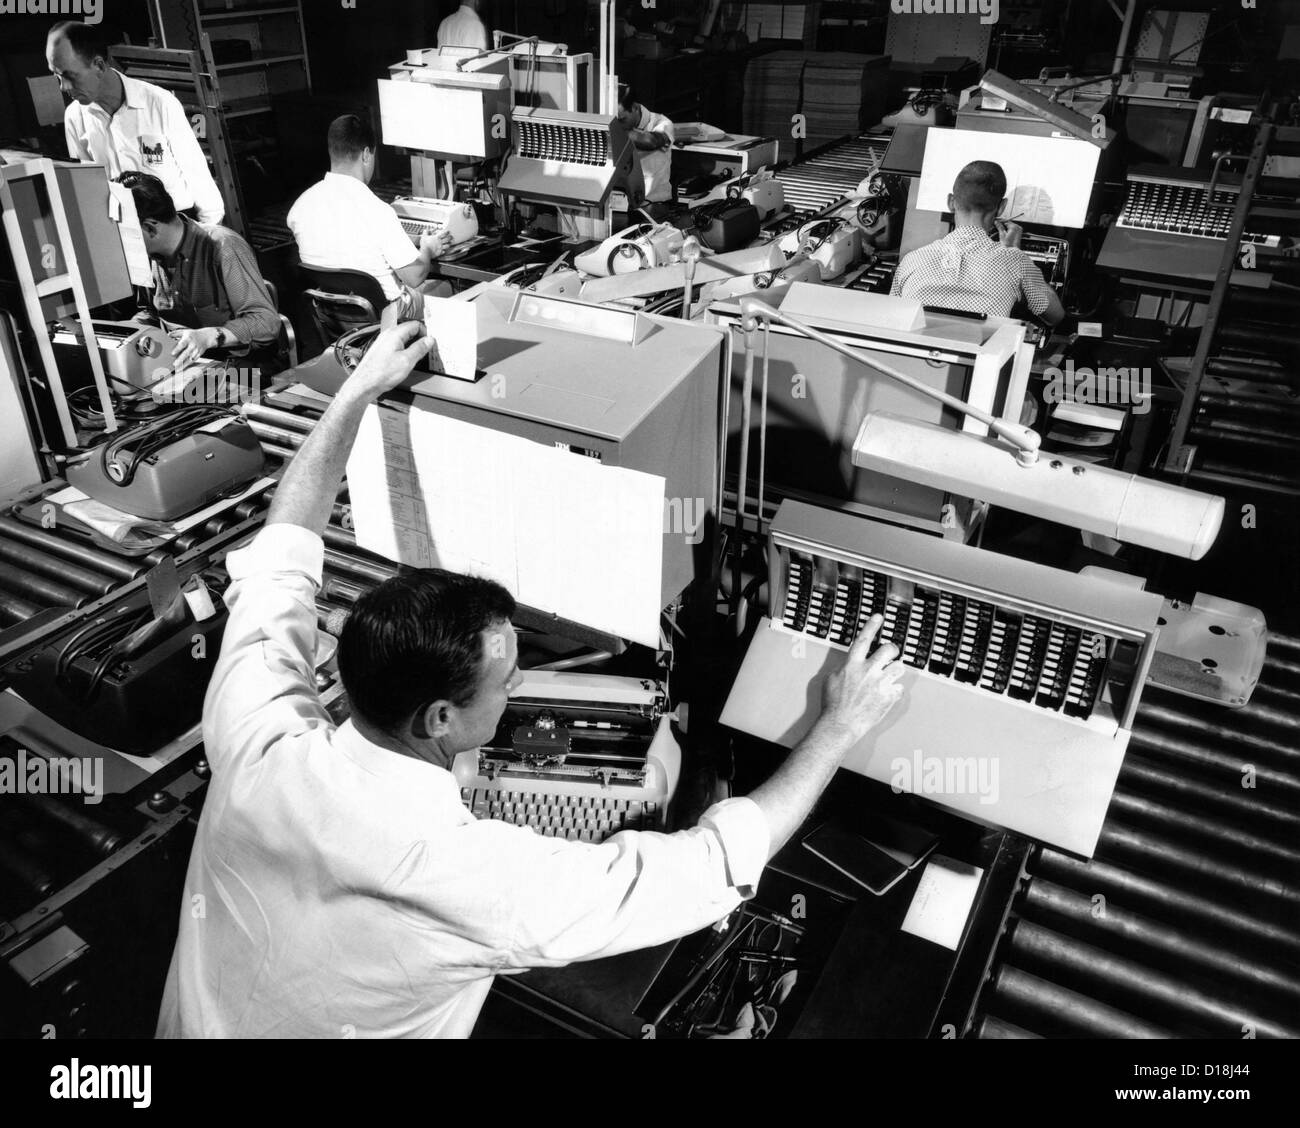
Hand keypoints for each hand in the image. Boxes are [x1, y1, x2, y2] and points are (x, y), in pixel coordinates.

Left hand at [169, 326, 220, 367]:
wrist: (206, 337)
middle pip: (186, 353)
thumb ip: (176, 333)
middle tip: (174, 364)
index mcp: (188, 339)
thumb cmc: (193, 334)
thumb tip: (168, 335)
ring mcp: (196, 351)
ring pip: (190, 359)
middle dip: (180, 359)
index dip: (177, 349)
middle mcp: (193, 345)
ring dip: (183, 364)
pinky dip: (188, 365)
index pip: (182, 344)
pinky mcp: (199, 354)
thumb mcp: (184, 331)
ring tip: (177, 369)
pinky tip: (183, 368)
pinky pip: (193, 361)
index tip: (172, 353)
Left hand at [343, 321, 430, 400]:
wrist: (365, 384)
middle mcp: (387, 335)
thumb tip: (429, 340)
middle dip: (420, 339)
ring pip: (403, 338)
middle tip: (426, 350)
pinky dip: (404, 350)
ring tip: (417, 357)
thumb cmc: (381, 373)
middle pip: (409, 330)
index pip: (415, 324)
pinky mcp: (382, 350)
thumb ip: (420, 348)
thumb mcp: (407, 361)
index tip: (430, 342)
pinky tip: (406, 361)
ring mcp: (383, 342)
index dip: (426, 332)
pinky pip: (397, 345)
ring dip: (412, 345)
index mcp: (394, 334)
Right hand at [420, 229, 451, 258]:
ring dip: (448, 244)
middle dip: (450, 237)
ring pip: (447, 246)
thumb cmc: (424, 244)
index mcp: (437, 238)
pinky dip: (444, 251)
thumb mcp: (424, 236)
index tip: (448, 231)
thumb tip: (426, 230)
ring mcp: (440, 248)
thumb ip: (425, 232)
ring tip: (449, 244)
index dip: (446, 232)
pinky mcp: (440, 253)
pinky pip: (444, 251)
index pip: (443, 234)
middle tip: (451, 237)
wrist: (425, 252)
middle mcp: (440, 242)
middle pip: (447, 239)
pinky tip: (444, 251)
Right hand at [818, 615, 904, 745]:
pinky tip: (886, 695)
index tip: (878, 617)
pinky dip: (894, 691)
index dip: (871, 626)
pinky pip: (900, 688)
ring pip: (899, 667)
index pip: (863, 639)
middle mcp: (868, 671)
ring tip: (888, 678)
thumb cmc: (833, 704)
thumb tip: (852, 664)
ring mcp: (880, 684)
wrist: (840, 725)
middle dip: (892, 650)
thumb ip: (844, 668)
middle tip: (890, 655)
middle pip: (889, 649)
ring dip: (895, 671)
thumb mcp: (830, 680)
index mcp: (852, 665)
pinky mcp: (888, 697)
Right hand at [994, 219, 1022, 248]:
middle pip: (1008, 223)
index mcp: (1014, 227)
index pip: (1006, 220)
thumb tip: (996, 222)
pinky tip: (1002, 232)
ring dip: (1004, 227)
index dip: (1000, 220)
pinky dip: (1007, 230)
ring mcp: (1019, 231)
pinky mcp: (1018, 234)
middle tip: (995, 224)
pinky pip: (1012, 230)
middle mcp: (1018, 228)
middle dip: (1002, 224)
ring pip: (1010, 226)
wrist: (1012, 253)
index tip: (995, 220)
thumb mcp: (1002, 235)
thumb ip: (999, 227)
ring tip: (997, 228)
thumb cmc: (1008, 246)